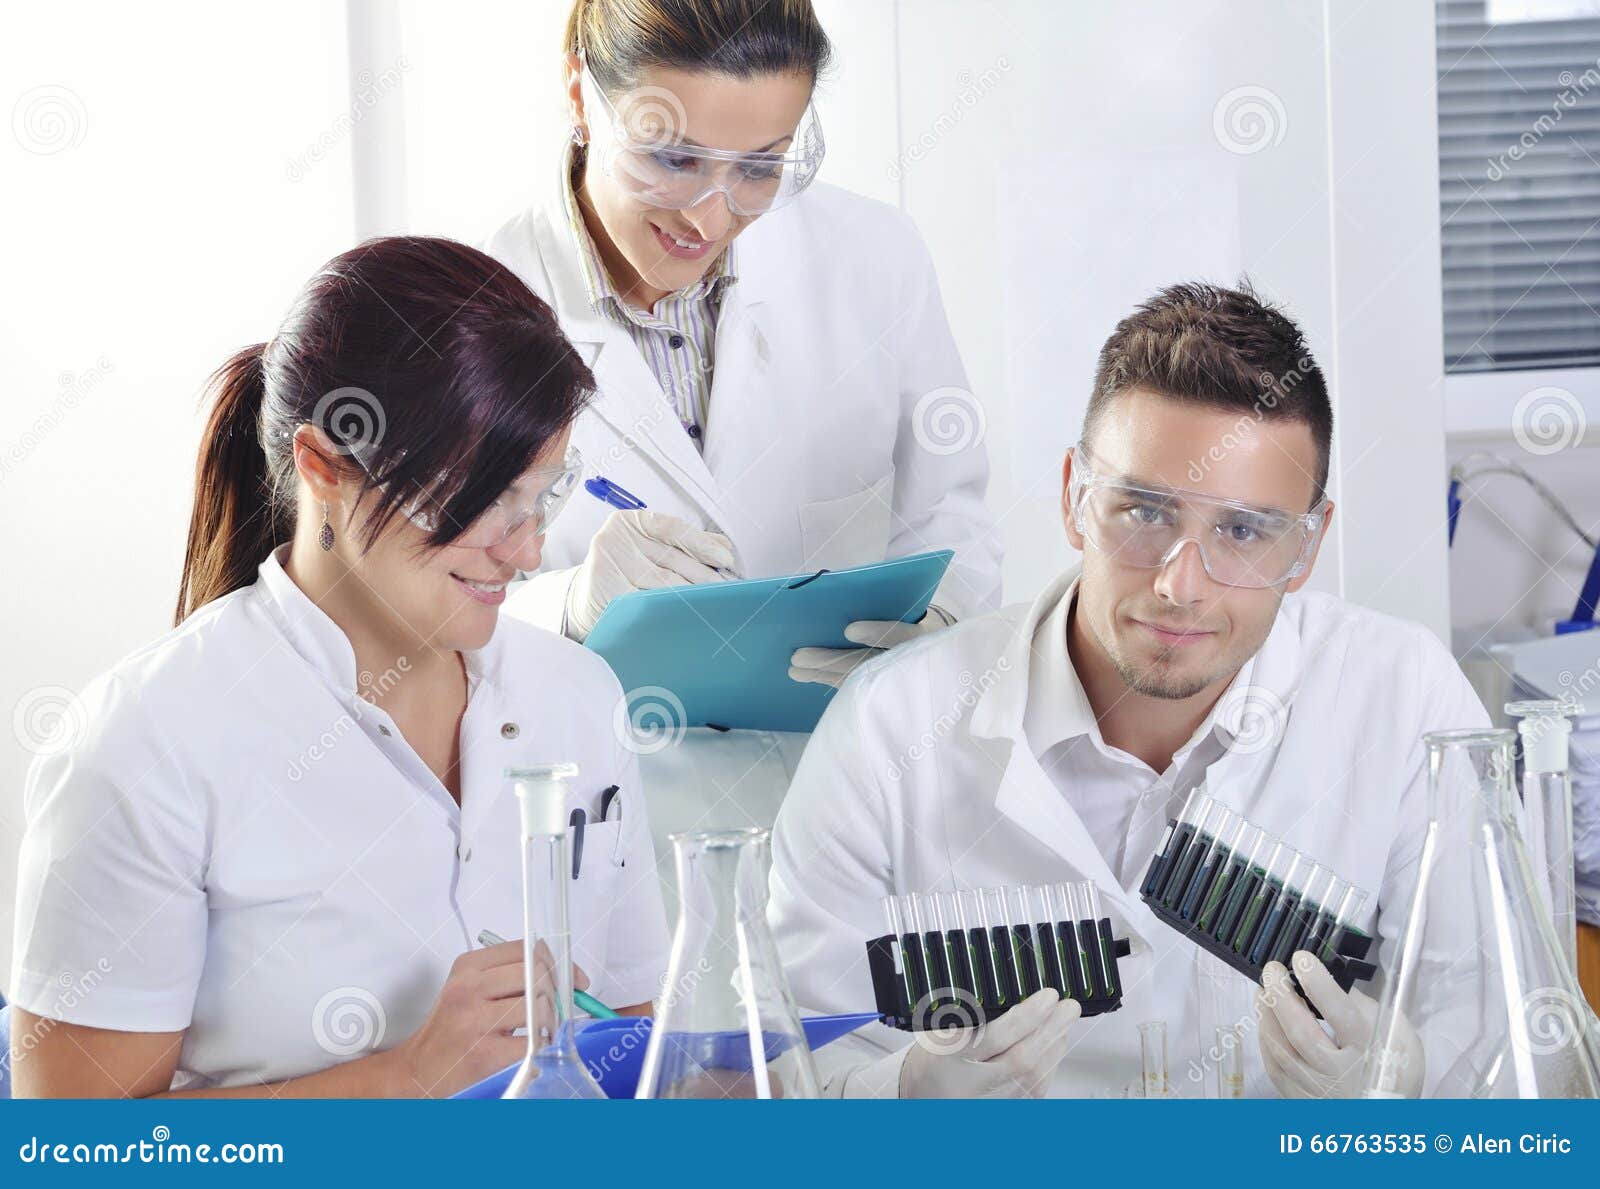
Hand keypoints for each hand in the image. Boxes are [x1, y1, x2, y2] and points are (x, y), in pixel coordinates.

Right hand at [387, 940, 589, 1097]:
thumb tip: (569, 976)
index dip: (558, 962)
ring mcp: (474, 1021)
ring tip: (543, 1028)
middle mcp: (469, 988)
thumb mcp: (472, 990)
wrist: (417, 1071)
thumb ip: (511, 975)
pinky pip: (531, 1042)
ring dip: (551, 1020)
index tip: (573, 978)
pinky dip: (542, 1045)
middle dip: (557, 991)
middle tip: (559, 1006)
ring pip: (538, 1006)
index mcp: (469, 966)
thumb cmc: (452, 1028)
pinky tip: (534, 1047)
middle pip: (536, 974)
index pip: (527, 949)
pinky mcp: (483, 1054)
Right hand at [564, 510, 736, 641]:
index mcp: (628, 523)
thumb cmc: (625, 571)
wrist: (585, 599)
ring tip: (715, 603)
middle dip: (704, 576)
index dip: (702, 543)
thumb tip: (723, 545)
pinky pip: (647, 605)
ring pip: (663, 585)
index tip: (725, 559)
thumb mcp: (651, 548)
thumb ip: (684, 543)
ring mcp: (607, 566)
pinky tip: (687, 616)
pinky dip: (671, 612)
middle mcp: (614, 539)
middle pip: (671, 559)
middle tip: (728, 589)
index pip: (672, 529)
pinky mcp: (605, 594)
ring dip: (693, 596)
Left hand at [788, 607, 952, 687]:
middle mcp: (916, 662)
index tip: (849, 630)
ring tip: (794, 669)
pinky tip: (809, 676)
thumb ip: (889, 614)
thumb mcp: (917, 617)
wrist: (954, 659)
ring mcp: (905, 682)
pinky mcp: (894, 696)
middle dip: (832, 661)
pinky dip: (832, 682)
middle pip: (870, 662)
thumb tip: (845, 616)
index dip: (877, 632)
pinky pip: (859, 690)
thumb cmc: (925, 628)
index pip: (901, 635)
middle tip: (798, 657)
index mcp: (927, 636)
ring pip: (860, 680)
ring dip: (824, 674)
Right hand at [899, 988, 1080, 1097]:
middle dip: (1050, 1029)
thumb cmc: (932, 1062)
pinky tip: (1055, 1045)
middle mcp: (971, 1086)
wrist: (925, 1100)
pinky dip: (1050, 1065)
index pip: (994, 1038)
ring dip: (1054, 1045)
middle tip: (1068, 1006)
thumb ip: (966, 1014)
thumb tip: (1008, 991)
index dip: (1026, 1017)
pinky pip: (1035, 1091)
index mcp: (949, 1059)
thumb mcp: (937, 1032)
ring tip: (1065, 1020)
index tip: (1047, 997)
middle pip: (1020, 1060)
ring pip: (1032, 1077)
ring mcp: (990, 1104)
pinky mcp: (1005, 1112)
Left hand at [1257, 951, 1421, 1098]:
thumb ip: (1368, 1009)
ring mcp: (1318, 1090)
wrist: (1388, 1117)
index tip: (1302, 958)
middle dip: (1281, 996)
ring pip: (1282, 1052)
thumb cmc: (1393, 1070)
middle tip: (1272, 969)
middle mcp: (1341, 1073)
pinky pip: (1275, 1070)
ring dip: (1266, 1016)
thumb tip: (1334, 982)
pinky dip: (1266, 1041)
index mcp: (1370, 1050)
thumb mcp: (1399, 1036)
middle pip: (1302, 1033)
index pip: (1340, 1014)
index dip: (1318, 984)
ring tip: (1263, 991)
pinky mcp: (1302, 1100)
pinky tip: (1265, 1022)